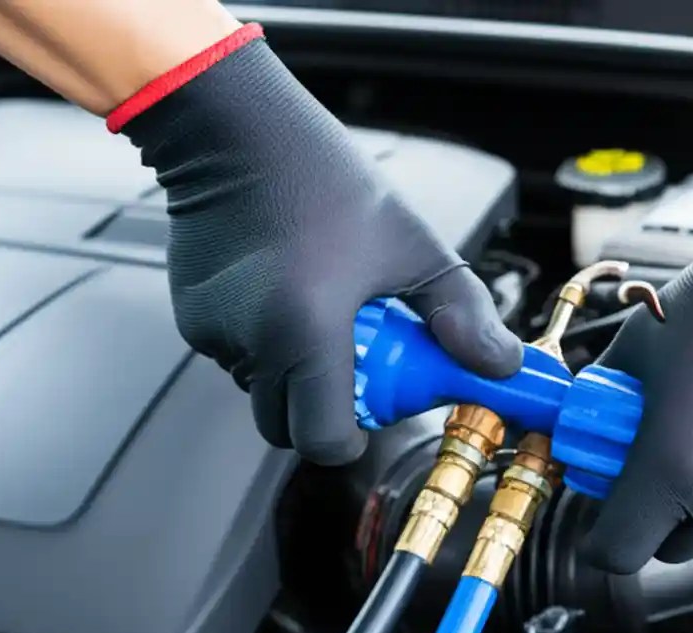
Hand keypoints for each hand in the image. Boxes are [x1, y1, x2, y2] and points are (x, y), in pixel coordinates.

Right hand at [117, 32, 520, 464]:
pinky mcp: (192, 318)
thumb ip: (463, 314)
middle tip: (358, 364)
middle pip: (288, 426)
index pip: (323, 440)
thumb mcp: (414, 247)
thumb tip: (500, 365)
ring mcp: (214, 332)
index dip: (352, 440)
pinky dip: (265, 345)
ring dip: (296, 374)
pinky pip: (237, 356)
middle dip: (325, 411)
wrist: (240, 132)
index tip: (375, 416)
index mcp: (308, 332)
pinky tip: (287, 294)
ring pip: (263, 391)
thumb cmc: (328, 181)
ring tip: (324, 312)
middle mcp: (252, 342)